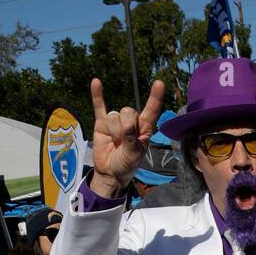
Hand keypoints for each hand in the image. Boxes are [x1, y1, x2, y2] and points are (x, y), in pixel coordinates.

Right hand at [89, 77, 165, 194]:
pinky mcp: (102, 123)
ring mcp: (116, 122)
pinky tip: (96, 82)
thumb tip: (127, 125)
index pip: (151, 111)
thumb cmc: (126, 165)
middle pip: (128, 111)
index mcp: (144, 129)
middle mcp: (131, 122)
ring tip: (114, 142)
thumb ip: (131, 140)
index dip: (155, 98)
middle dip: (125, 127)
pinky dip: (97, 95)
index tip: (159, 83)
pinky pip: (99, 106)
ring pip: (114, 115)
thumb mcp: (133, 156)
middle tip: (122, 141)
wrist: (110, 172)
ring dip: (113, 130)